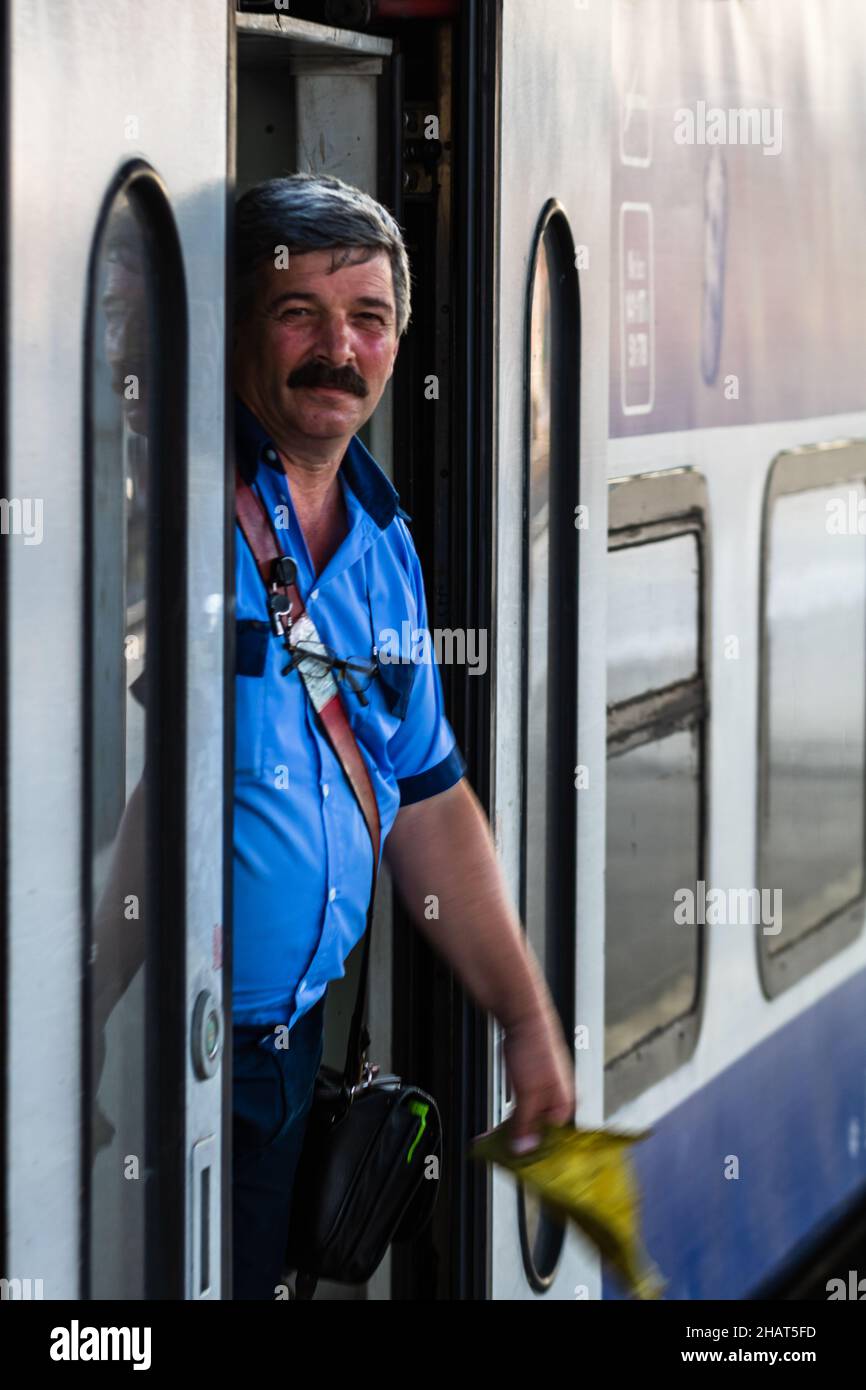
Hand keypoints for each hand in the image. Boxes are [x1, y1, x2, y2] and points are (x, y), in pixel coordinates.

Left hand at [502, 1007, 575, 1152]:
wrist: (521, 1016)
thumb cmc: (533, 1048)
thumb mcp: (527, 1093)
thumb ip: (526, 1124)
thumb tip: (524, 1150)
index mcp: (564, 1105)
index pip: (554, 1141)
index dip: (537, 1155)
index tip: (520, 1168)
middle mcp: (557, 1100)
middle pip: (541, 1132)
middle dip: (523, 1145)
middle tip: (503, 1159)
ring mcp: (544, 1091)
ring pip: (530, 1121)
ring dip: (514, 1134)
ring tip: (496, 1146)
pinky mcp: (532, 1083)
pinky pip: (522, 1109)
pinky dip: (511, 1119)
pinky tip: (499, 1129)